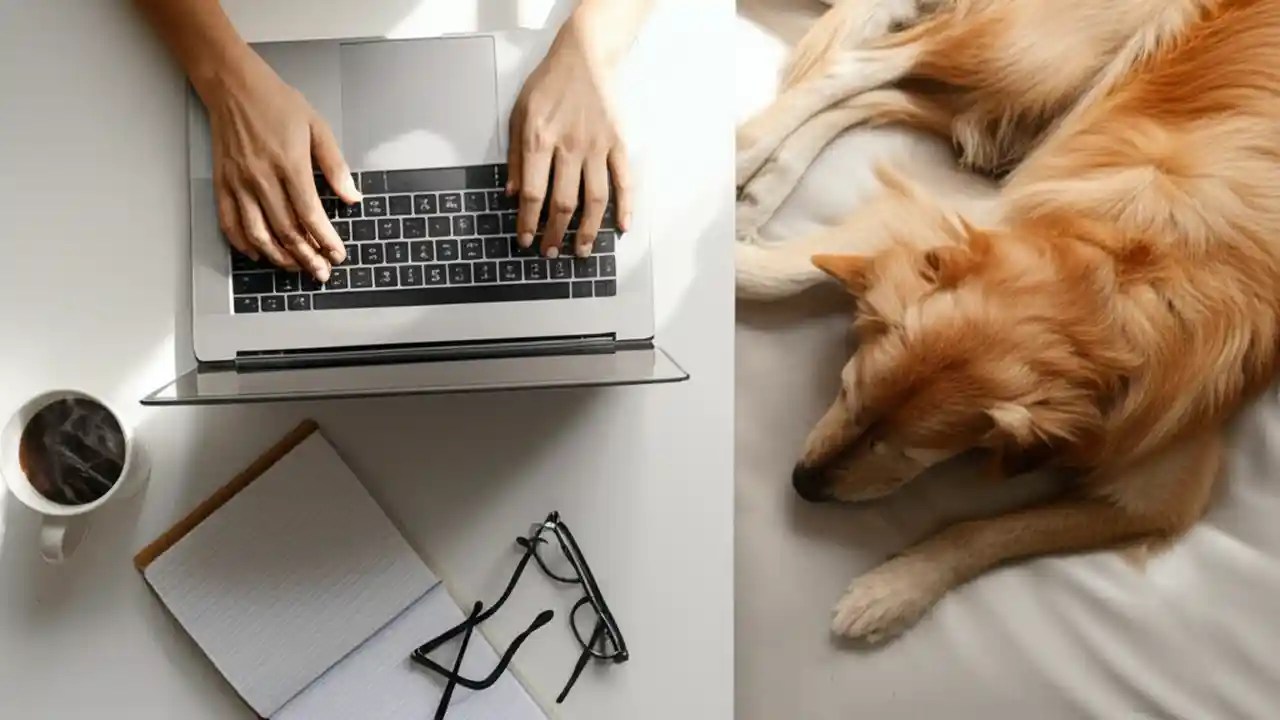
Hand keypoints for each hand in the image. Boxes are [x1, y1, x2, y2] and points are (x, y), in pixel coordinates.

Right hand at [199, 51, 358, 279]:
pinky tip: (258, 253)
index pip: (310, 214)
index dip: (325, 239)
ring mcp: (239, 183)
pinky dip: (243, 243)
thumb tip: (352, 197)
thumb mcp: (317, 127)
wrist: (233, 86)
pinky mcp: (222, 183)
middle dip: (306, 256)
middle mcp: (262, 178)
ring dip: (278, 257)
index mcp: (289, 164)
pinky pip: (229, 222)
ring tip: (295, 268)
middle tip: (321, 272)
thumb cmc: (277, 103)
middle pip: (286, 230)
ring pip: (258, 233)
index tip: (338, 254)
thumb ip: (336, 166)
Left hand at [507, 14, 631, 259]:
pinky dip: (625, 206)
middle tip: (551, 253)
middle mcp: (569, 146)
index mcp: (539, 139)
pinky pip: (623, 180)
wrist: (584, 56)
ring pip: (595, 199)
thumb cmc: (548, 84)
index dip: (527, 222)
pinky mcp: (617, 143)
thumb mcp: (518, 114)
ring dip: (588, 230)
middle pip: (563, 203)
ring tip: (582, 251)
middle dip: (555, 234)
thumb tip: (511, 194)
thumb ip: (515, 157)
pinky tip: (622, 227)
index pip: (533, 193)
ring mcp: (597, 146)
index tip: (525, 240)